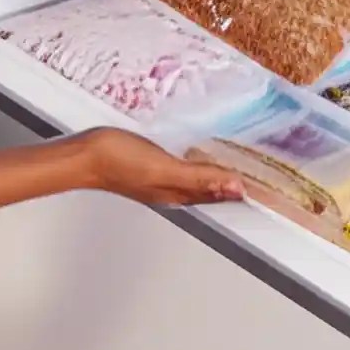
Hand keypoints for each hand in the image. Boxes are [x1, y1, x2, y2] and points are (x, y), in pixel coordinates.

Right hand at [83, 127, 244, 205]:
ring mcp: (159, 179)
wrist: (84, 155)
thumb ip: (200, 178)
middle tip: (258, 172)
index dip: (240, 190)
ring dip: (216, 174)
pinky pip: (182, 168)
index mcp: (178, 194)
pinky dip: (197, 164)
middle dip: (232, 184)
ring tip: (235, 164)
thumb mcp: (164, 169)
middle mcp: (172, 190)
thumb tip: (235, 187)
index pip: (219, 196)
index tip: (265, 184)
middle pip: (210, 191)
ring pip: (197, 181)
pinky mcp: (149, 166)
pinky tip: (198, 154)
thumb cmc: (120, 161)